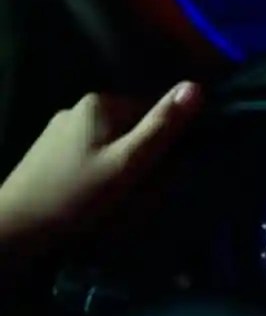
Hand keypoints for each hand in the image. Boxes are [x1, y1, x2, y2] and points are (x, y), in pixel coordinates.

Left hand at [0, 82, 201, 255]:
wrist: (13, 229)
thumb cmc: (76, 196)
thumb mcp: (128, 164)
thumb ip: (162, 126)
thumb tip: (197, 86)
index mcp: (101, 103)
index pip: (154, 115)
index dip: (163, 146)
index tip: (156, 177)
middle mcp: (79, 108)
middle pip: (132, 131)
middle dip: (140, 161)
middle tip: (132, 195)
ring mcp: (60, 130)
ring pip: (112, 146)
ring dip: (120, 171)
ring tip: (110, 202)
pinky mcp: (48, 153)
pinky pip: (90, 157)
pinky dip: (97, 175)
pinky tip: (90, 200)